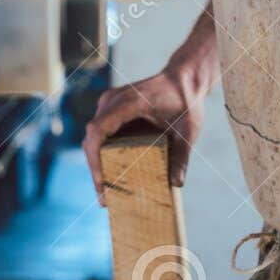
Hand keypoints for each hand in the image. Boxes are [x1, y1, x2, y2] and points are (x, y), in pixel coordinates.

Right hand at [83, 67, 204, 205]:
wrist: (183, 80)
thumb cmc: (186, 102)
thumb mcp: (188, 131)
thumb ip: (182, 156)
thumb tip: (176, 184)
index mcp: (129, 102)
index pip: (98, 130)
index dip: (95, 158)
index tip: (101, 182)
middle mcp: (112, 101)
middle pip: (92, 138)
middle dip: (95, 169)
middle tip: (104, 199)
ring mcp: (109, 104)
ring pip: (94, 138)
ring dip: (97, 164)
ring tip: (106, 193)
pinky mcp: (111, 110)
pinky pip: (101, 134)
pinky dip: (103, 155)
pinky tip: (112, 176)